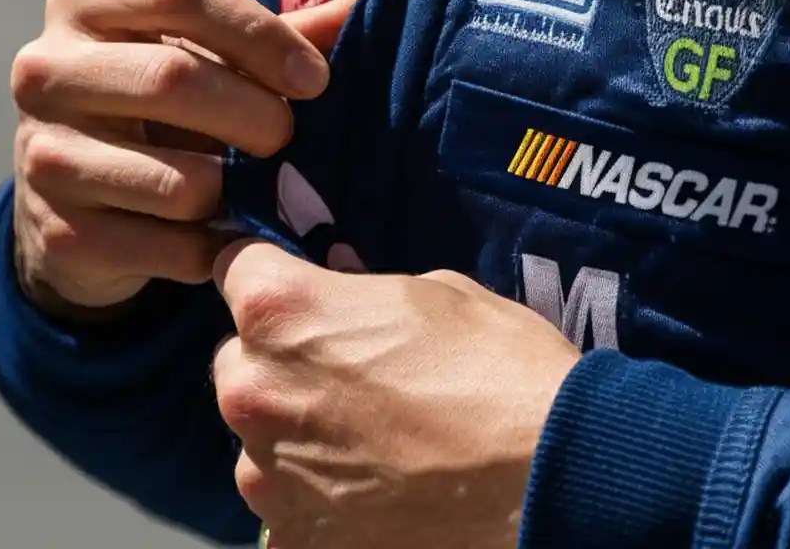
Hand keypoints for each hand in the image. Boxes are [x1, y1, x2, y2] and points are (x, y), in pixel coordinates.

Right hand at [10, 0, 357, 313]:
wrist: (70, 200)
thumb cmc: (157, 107)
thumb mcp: (204, 57)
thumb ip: (275, 34)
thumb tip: (365, 7)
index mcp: (82, 2)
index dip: (260, 33)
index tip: (315, 80)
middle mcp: (44, 70)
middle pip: (173, 78)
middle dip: (257, 116)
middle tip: (289, 140)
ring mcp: (43, 156)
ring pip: (181, 180)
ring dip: (239, 193)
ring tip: (253, 189)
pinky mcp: (62, 234)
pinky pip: (175, 247)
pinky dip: (220, 247)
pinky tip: (226, 233)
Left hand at [211, 241, 581, 548]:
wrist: (553, 481)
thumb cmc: (503, 371)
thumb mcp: (438, 293)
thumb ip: (363, 297)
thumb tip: (345, 309)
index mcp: (281, 311)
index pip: (236, 268)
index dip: (271, 275)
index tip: (302, 294)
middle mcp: (253, 391)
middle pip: (241, 360)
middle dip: (283, 363)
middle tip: (352, 378)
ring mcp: (266, 474)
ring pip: (261, 438)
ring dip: (299, 434)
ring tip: (376, 445)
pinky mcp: (290, 538)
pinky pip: (289, 503)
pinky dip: (322, 498)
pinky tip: (381, 492)